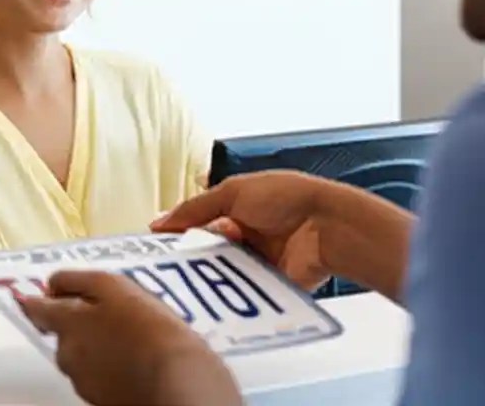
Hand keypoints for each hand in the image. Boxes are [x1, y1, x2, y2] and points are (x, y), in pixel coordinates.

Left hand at [20, 271, 241, 405]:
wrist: (175, 378)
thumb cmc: (148, 327)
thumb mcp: (114, 287)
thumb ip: (77, 281)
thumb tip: (50, 284)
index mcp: (66, 323)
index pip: (36, 309)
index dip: (39, 300)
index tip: (44, 295)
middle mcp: (66, 354)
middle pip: (63, 334)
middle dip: (81, 324)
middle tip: (115, 316)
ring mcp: (82, 381)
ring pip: (82, 356)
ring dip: (97, 345)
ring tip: (132, 338)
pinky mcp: (101, 399)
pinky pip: (100, 375)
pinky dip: (111, 366)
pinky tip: (136, 360)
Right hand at [152, 170, 334, 290]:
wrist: (327, 227)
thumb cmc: (288, 198)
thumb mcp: (233, 192)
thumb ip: (194, 208)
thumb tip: (157, 224)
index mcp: (236, 209)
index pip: (197, 224)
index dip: (178, 233)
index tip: (158, 243)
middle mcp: (244, 237)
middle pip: (205, 250)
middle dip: (195, 251)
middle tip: (184, 255)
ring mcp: (255, 263)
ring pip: (219, 272)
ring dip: (212, 269)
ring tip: (205, 266)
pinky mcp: (265, 287)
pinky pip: (239, 292)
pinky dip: (228, 290)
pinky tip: (215, 289)